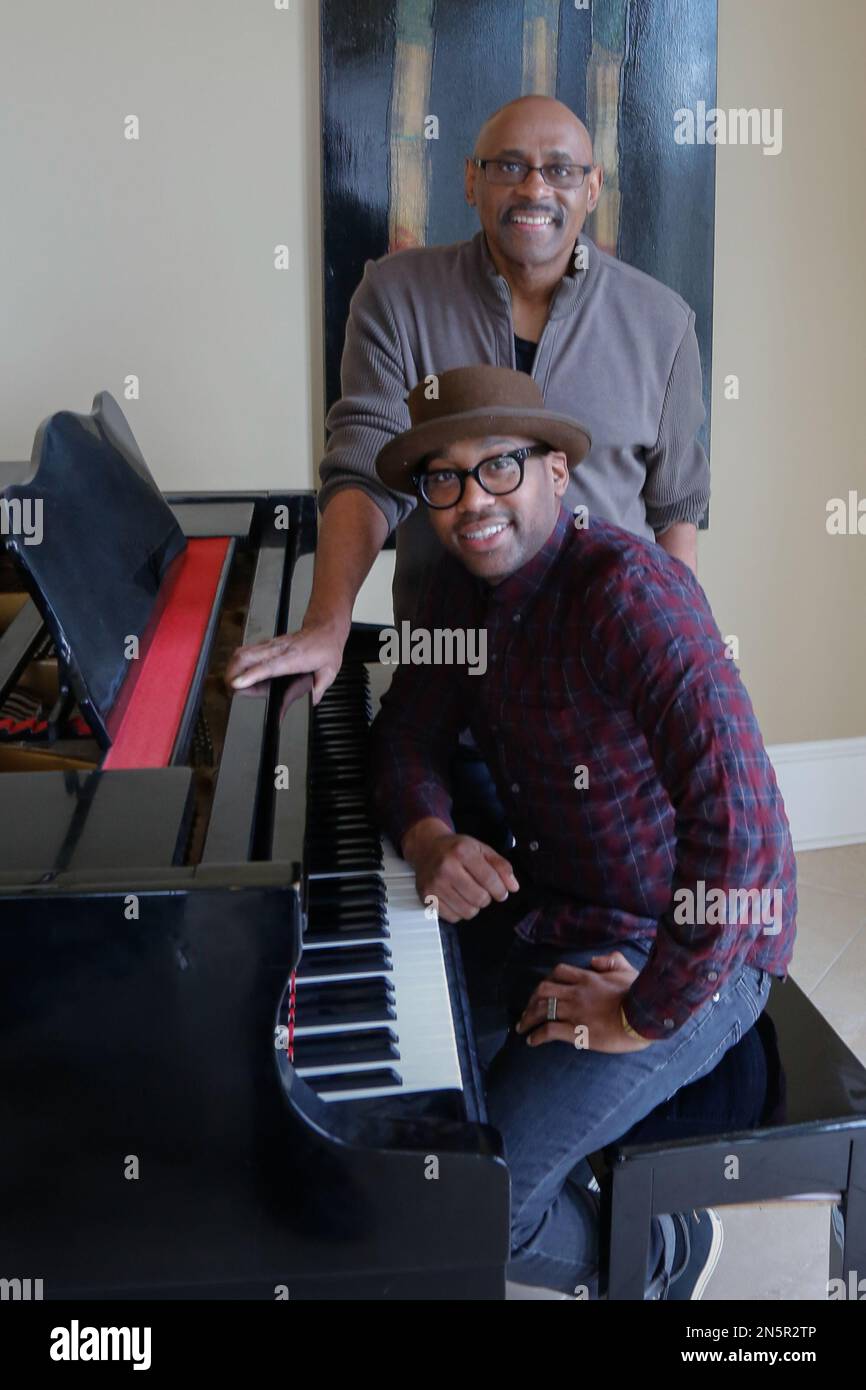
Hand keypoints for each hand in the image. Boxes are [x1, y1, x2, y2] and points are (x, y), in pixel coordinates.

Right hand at [225, 616, 348, 705]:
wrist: (325, 628)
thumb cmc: (326, 648)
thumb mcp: (329, 672)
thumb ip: (319, 689)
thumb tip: (310, 702)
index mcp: (294, 658)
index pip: (268, 667)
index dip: (251, 676)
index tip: (237, 684)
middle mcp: (279, 649)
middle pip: (248, 657)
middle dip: (232, 672)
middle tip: (229, 689)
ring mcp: (271, 645)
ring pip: (244, 651)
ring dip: (232, 667)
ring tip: (229, 683)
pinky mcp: (268, 644)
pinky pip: (247, 650)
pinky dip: (237, 661)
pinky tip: (237, 672)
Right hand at [402, 820, 518, 923]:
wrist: (427, 848)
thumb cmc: (456, 849)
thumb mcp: (482, 849)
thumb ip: (501, 866)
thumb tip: (513, 887)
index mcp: (463, 852)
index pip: (490, 880)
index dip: (500, 890)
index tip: (501, 892)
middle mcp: (446, 868)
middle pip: (480, 898)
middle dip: (486, 898)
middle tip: (482, 890)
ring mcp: (435, 884)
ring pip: (467, 911)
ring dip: (474, 906)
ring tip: (469, 894)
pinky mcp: (426, 897)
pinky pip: (453, 918)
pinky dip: (459, 912)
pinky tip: (457, 898)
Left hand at [515, 951, 650, 1052]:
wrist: (643, 1017)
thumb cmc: (639, 995)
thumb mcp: (627, 970)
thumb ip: (611, 961)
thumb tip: (594, 961)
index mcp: (587, 978)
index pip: (558, 973)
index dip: (547, 981)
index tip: (543, 991)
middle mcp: (576, 993)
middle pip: (543, 991)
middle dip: (532, 1000)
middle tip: (527, 1011)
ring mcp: (574, 1012)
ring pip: (542, 1010)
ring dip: (528, 1018)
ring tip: (522, 1027)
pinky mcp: (576, 1031)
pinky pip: (549, 1031)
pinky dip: (537, 1035)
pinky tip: (532, 1041)